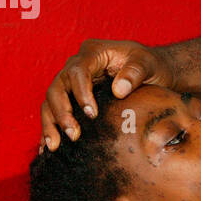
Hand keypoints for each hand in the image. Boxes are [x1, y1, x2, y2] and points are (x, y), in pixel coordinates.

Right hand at [40, 38, 177, 149]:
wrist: (152, 72)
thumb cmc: (150, 65)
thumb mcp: (148, 64)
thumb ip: (135, 72)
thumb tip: (119, 90)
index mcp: (93, 52)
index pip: (77, 71)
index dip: (80, 93)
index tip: (91, 114)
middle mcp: (76, 65)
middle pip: (57, 87)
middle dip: (62, 112)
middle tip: (73, 135)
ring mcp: (71, 82)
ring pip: (51, 101)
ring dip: (51, 123)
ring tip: (55, 146)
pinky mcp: (71, 97)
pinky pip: (54, 111)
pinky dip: (50, 128)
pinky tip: (49, 147)